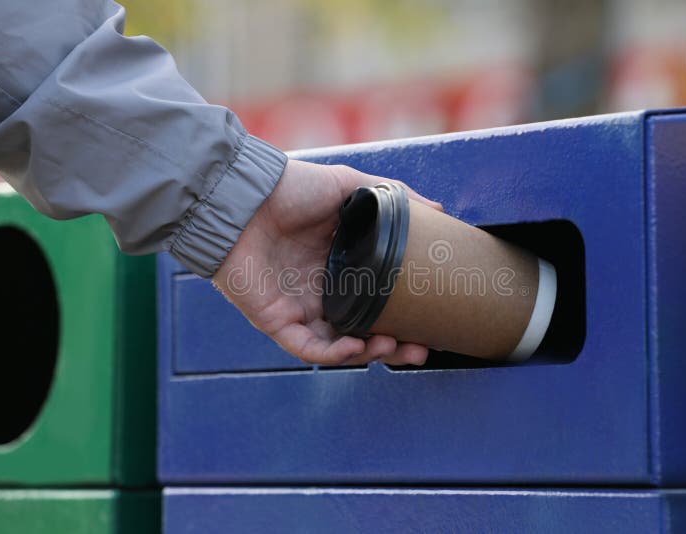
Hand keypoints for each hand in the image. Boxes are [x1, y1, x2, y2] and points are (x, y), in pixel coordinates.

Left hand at [213, 159, 443, 366]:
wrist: (245, 195)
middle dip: (393, 347)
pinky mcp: (274, 319)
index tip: (430, 322)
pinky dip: (331, 354)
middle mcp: (321, 291)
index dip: (403, 315)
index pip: (376, 301)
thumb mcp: (351, 186)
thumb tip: (439, 212)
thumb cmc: (292, 188)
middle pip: (362, 330)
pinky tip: (355, 347)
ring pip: (337, 346)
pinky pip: (306, 347)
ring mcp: (298, 307)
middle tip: (420, 350)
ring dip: (366, 353)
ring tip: (393, 347)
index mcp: (339, 265)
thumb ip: (394, 198)